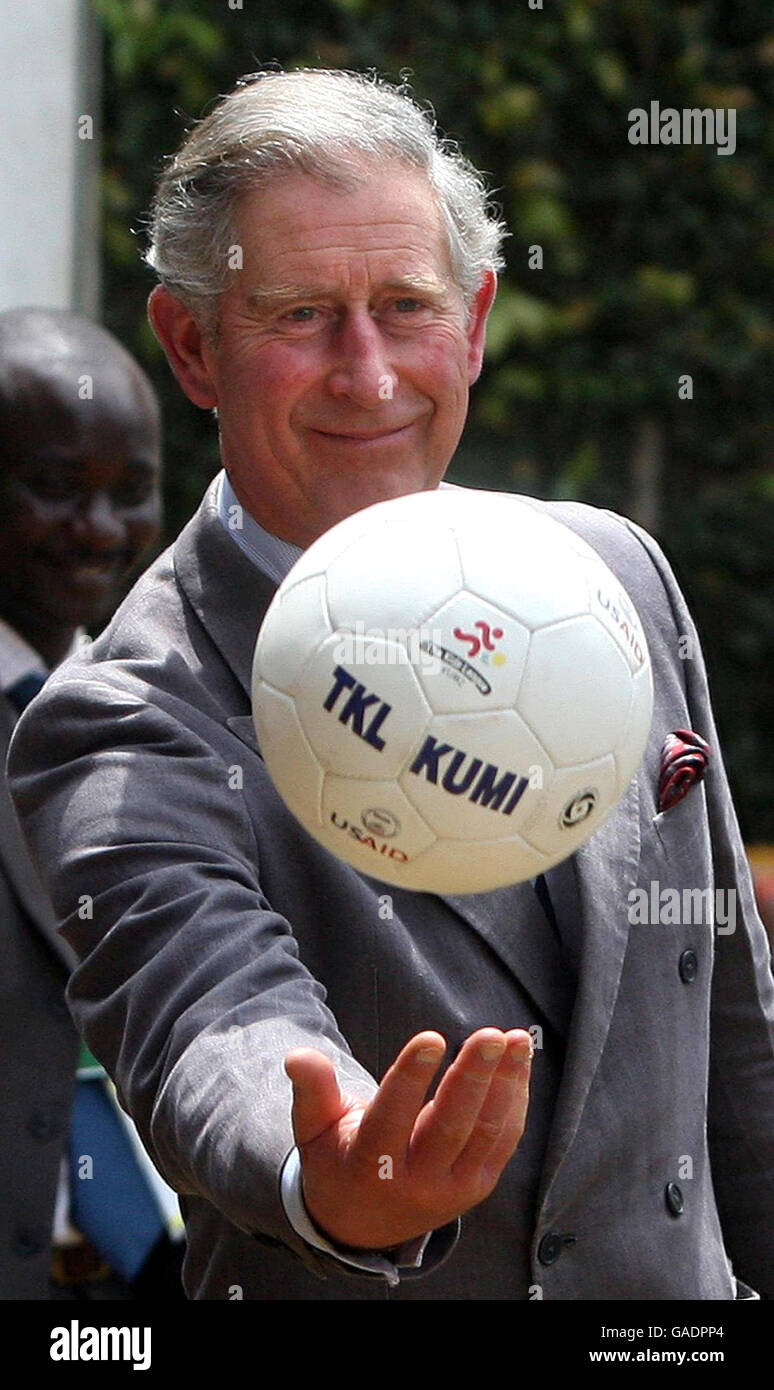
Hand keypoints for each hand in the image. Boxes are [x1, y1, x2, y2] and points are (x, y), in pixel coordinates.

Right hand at [284, 1027, 532, 1250]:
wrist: (365, 1223)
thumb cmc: (338, 1160)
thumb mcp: (314, 1130)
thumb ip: (312, 1091)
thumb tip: (299, 1055)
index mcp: (368, 1169)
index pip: (392, 1119)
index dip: (411, 1078)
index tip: (431, 1037)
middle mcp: (414, 1185)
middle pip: (449, 1128)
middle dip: (473, 1078)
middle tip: (491, 1035)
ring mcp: (451, 1190)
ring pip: (484, 1134)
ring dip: (505, 1084)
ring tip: (517, 1039)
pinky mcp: (477, 1187)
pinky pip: (502, 1141)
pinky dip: (514, 1101)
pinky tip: (520, 1063)